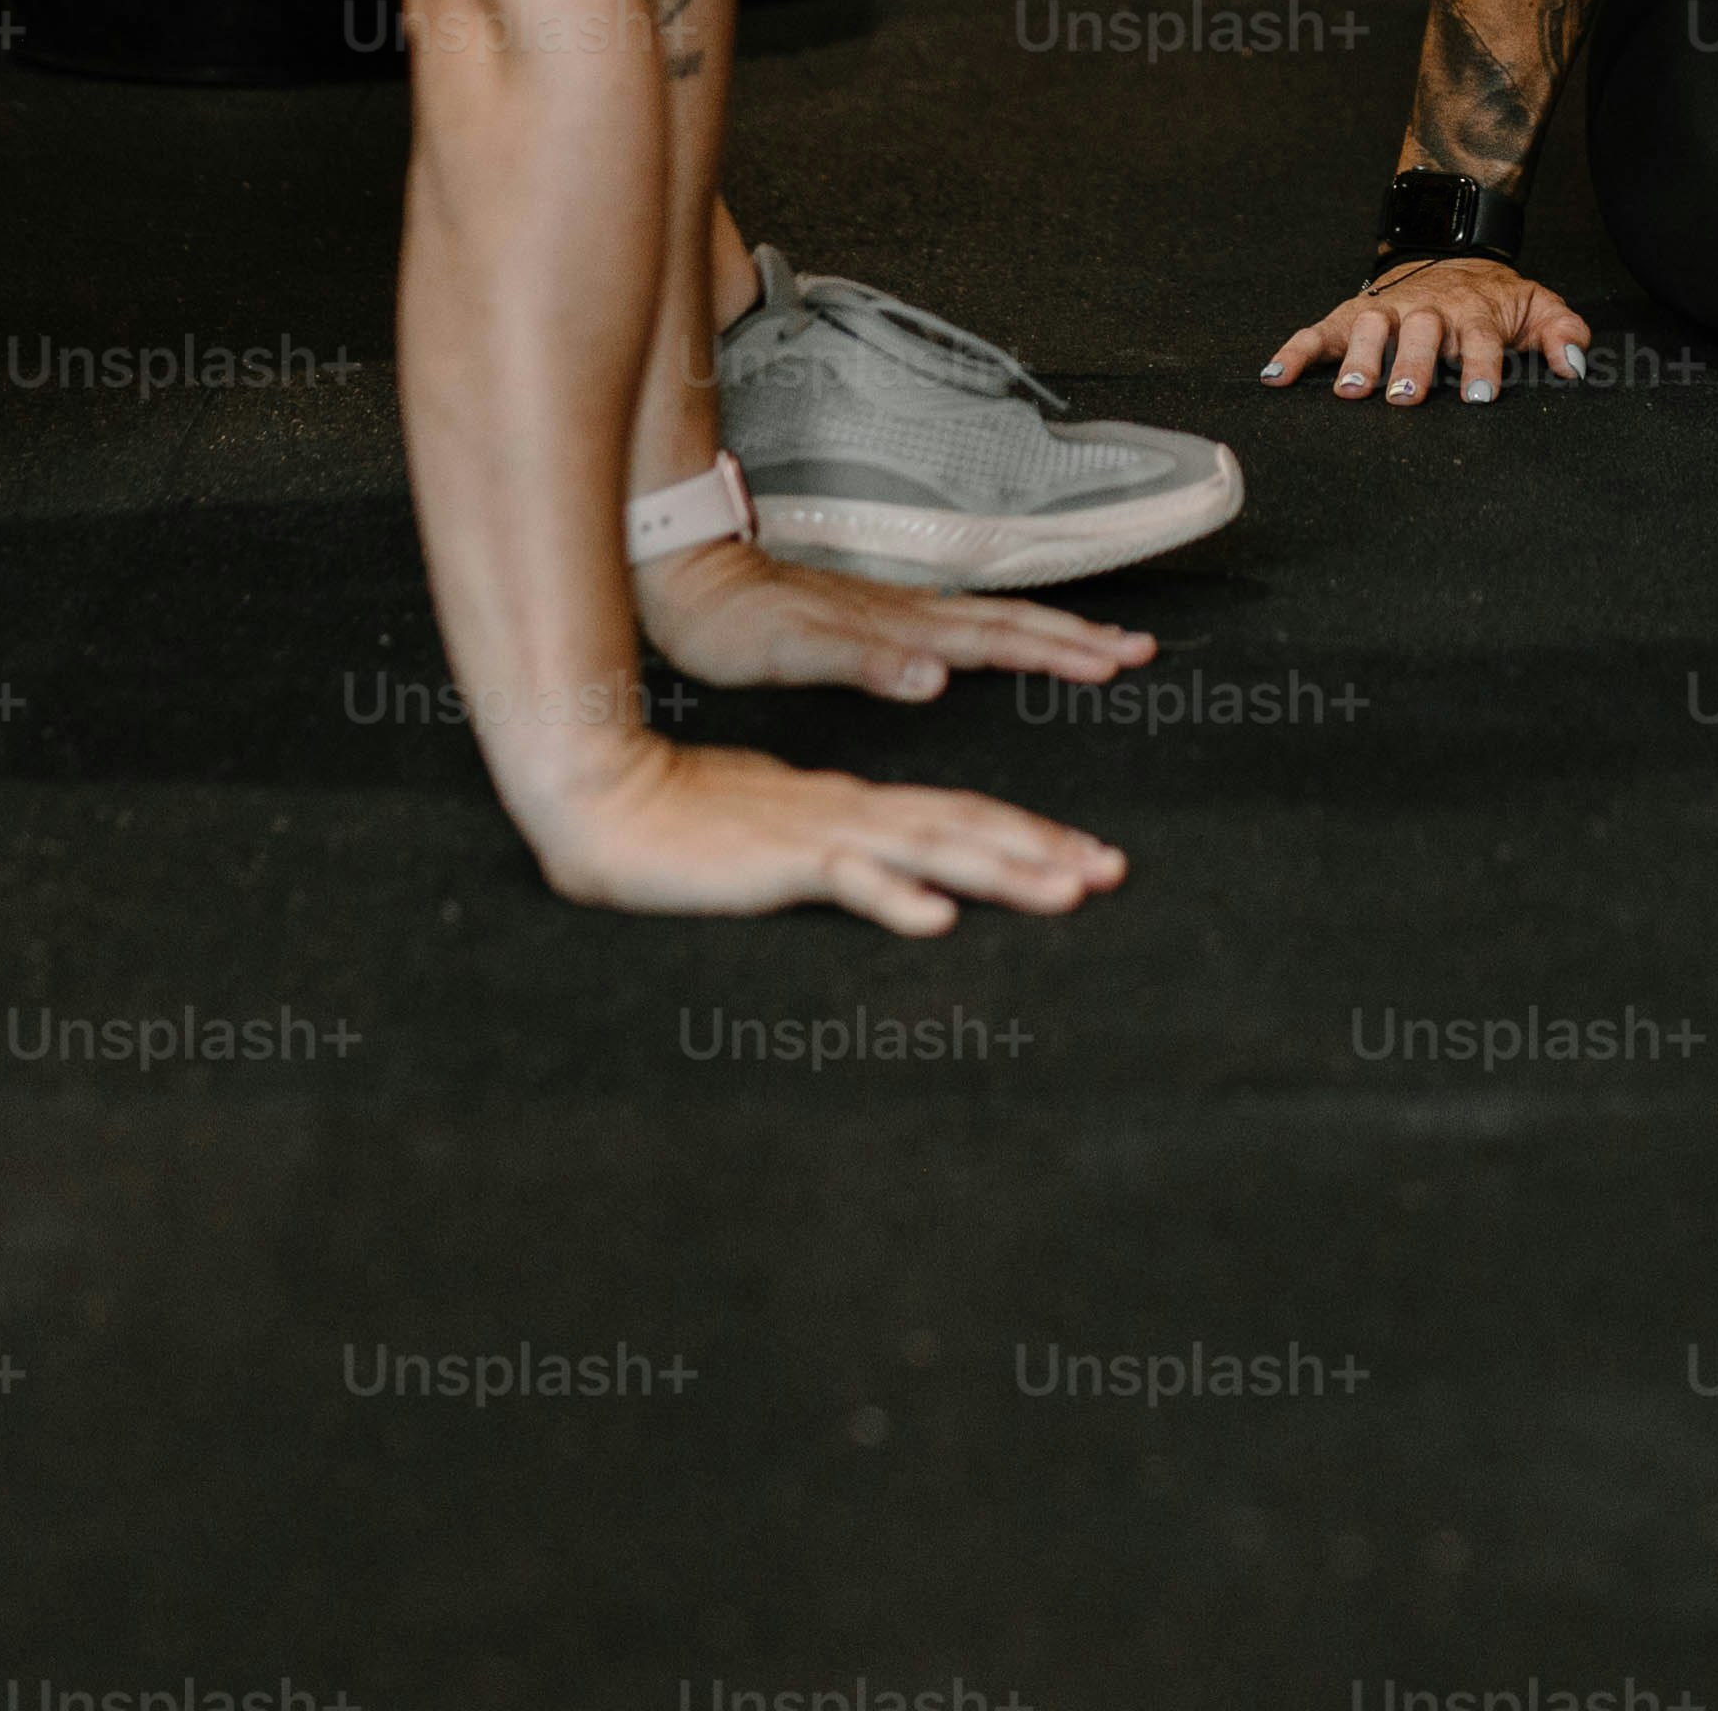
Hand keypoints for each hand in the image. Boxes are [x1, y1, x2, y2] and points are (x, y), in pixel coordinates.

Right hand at [524, 735, 1124, 933]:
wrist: (603, 799)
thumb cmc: (682, 820)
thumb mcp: (778, 835)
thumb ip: (834, 847)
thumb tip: (886, 868)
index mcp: (853, 806)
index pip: (959, 817)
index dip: (1028, 837)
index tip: (1088, 860)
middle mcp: (851, 810)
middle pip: (966, 826)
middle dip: (1044, 850)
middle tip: (1113, 872)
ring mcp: (817, 831)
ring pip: (929, 846)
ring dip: (1000, 868)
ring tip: (1065, 890)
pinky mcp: (777, 858)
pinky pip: (847, 877)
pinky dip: (895, 895)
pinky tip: (938, 918)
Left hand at [635, 535, 1151, 703]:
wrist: (686, 572)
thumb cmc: (731, 622)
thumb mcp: (794, 652)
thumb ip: (868, 662)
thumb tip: (936, 677)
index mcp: (901, 625)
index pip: (1000, 638)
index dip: (1061, 651)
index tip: (1118, 661)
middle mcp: (907, 611)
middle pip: (1013, 621)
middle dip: (1079, 636)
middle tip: (1138, 648)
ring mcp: (893, 608)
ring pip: (991, 618)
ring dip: (1050, 630)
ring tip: (1096, 640)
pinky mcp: (874, 613)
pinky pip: (961, 621)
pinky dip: (1002, 630)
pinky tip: (1004, 639)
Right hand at [1260, 247, 1587, 404]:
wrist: (1451, 255)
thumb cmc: (1493, 299)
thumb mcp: (1536, 307)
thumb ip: (1562, 334)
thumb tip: (1576, 366)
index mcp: (1473, 312)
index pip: (1480, 339)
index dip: (1481, 365)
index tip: (1480, 395)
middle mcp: (1425, 311)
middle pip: (1419, 333)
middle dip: (1412, 364)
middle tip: (1407, 397)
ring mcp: (1384, 311)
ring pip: (1368, 327)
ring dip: (1359, 357)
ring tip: (1353, 392)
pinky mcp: (1348, 316)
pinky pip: (1316, 333)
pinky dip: (1294, 353)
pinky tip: (1275, 380)